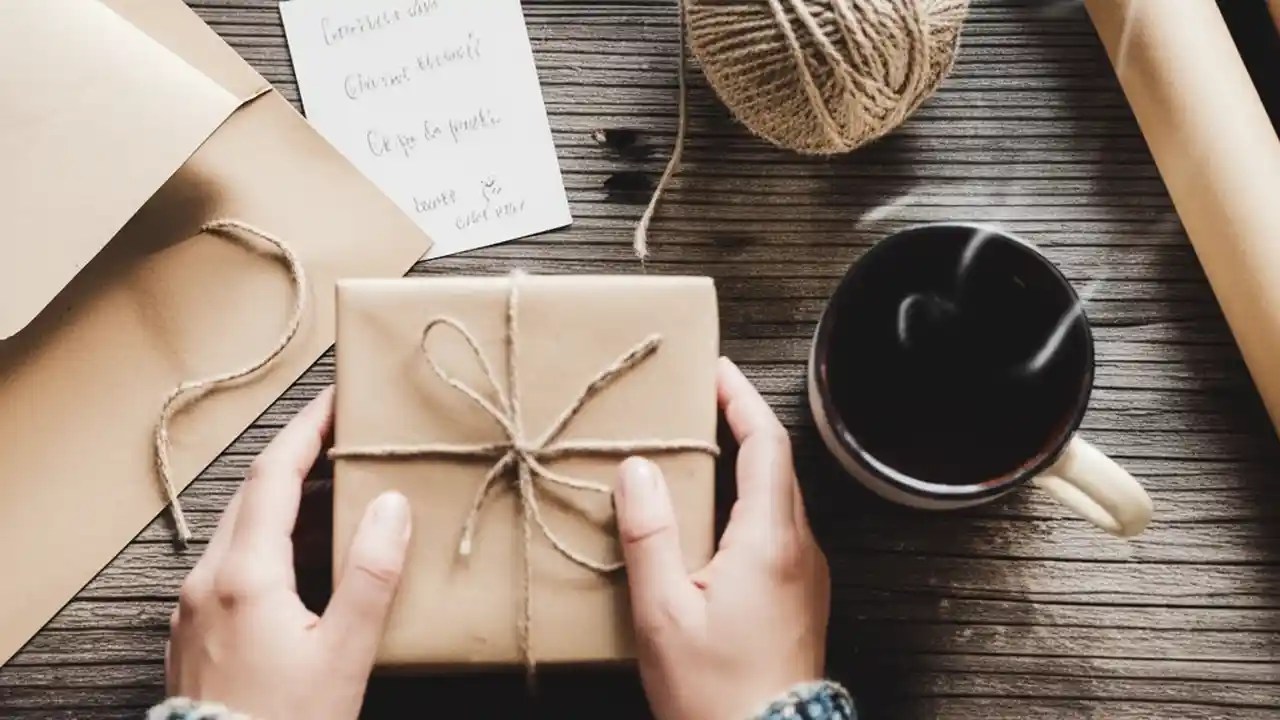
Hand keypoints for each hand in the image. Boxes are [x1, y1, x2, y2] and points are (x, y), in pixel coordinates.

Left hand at [166, 387, 411, 719]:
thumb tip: (391, 503)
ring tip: (329, 484)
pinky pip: (229, 558)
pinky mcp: (191, 629)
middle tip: (338, 432)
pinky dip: (264, 533)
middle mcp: (206, 578)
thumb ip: (371, 574)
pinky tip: (297, 550)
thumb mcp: (344, 652)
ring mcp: (191, 604)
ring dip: (280, 494)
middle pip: (250, 491)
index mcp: (244, 574)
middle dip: (294, 452)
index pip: (274, 474)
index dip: (306, 429)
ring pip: (237, 524)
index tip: (335, 399)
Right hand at [614, 358, 830, 719]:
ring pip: (780, 499)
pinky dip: (750, 505)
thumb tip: (639, 470)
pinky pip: (779, 531)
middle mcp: (800, 549)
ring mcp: (807, 575)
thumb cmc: (716, 692)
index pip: (767, 445)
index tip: (716, 371)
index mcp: (770, 541)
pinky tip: (714, 522)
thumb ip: (650, 535)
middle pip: (777, 466)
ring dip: (746, 466)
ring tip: (701, 453)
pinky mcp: (802, 599)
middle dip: (741, 425)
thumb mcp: (664, 612)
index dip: (742, 400)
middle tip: (700, 403)